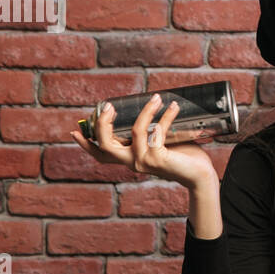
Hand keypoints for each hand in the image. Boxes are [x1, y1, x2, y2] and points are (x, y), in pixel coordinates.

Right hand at [70, 95, 217, 189]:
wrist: (200, 175)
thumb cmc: (181, 157)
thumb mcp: (159, 143)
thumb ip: (148, 132)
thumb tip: (147, 105)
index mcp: (129, 159)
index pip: (101, 155)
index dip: (86, 144)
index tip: (74, 131)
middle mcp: (132, 162)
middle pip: (105, 146)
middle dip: (102, 124)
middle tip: (109, 106)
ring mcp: (144, 161)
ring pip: (135, 132)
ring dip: (146, 111)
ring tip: (157, 98)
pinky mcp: (158, 158)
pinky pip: (157, 131)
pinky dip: (165, 116)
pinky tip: (173, 107)